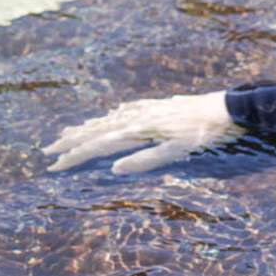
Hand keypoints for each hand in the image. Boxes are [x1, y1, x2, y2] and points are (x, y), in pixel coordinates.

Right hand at [42, 91, 242, 173]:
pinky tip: (111, 115)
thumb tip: (114, 168)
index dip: (75, 156)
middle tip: (48, 150)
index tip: (55, 165)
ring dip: (86, 128)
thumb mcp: (177, 151)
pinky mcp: (157, 107)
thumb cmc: (203, 134)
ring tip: (67, 133)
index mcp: (137, 130)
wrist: (226, 109)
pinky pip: (126, 111)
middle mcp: (137, 117)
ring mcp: (146, 110)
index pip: (97, 145)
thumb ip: (146, 160)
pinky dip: (111, 116)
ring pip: (108, 119)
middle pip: (96, 130)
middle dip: (71, 141)